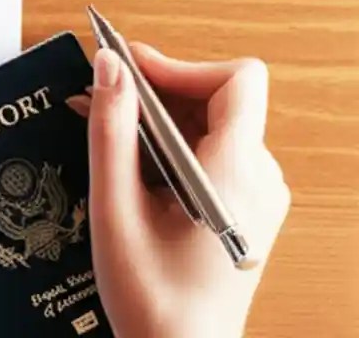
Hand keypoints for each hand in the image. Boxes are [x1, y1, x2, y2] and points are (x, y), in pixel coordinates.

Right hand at [65, 45, 290, 337]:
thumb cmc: (152, 298)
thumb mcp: (115, 209)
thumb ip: (110, 131)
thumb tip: (109, 67)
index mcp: (235, 176)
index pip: (235, 81)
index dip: (179, 65)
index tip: (127, 68)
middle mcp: (260, 179)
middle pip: (221, 99)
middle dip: (159, 91)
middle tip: (102, 100)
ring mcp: (259, 194)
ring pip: (215, 124)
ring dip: (162, 119)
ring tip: (111, 138)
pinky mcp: (248, 206)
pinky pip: (216, 153)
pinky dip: (174, 146)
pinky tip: (134, 168)